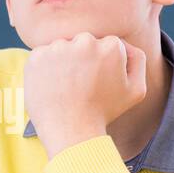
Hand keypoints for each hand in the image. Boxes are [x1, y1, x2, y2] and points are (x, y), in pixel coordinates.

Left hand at [23, 33, 146, 158]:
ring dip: (63, 62)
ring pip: (62, 48)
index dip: (102, 64)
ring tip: (66, 88)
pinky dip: (45, 68)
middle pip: (83, 43)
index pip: (106, 44)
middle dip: (82, 60)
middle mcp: (85, 41)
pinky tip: (52, 87)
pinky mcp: (37, 56)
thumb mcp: (136, 90)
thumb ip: (137, 60)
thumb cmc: (104, 112)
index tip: (98, 82)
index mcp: (111, 46)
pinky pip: (42, 56)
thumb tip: (125, 44)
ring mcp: (58, 48)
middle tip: (81, 86)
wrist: (71, 131)